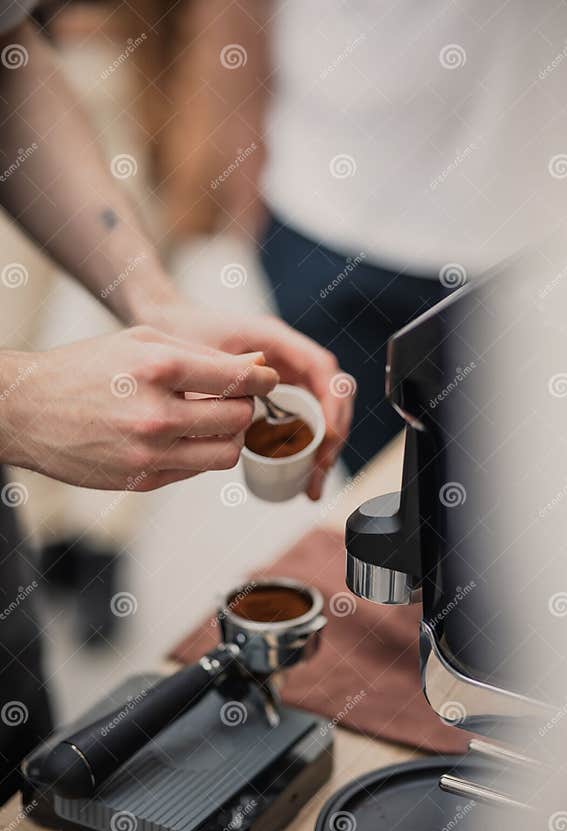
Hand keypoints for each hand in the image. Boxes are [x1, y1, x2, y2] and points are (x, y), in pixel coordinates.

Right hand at [0, 326, 277, 490]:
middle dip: (245, 407)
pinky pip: (196, 471)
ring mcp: (148, 453)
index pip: (238, 379)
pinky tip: (185, 436)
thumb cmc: (87, 367)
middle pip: (239, 419)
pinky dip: (201, 453)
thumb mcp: (142, 341)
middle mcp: (155, 414)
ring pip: (226, 454)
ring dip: (231, 437)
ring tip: (214, 420)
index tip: (266, 379)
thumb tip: (256, 366)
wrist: (27, 409)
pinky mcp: (141, 480)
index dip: (262, 380)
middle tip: (234, 399)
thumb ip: (203, 354)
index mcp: (158, 368)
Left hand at [141, 303, 354, 498]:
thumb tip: (247, 409)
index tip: (328, 438)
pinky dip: (304, 447)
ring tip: (311, 485)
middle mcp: (287, 357)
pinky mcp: (274, 394)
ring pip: (320, 411)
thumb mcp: (201, 356)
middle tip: (318, 474)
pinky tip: (299, 475)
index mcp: (276, 340)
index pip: (323, 370)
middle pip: (332, 394)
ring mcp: (284, 375)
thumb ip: (223, 377)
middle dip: (333, 436)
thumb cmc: (184, 330)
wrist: (168, 320)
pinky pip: (301, 419)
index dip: (332, 404)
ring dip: (323, 447)